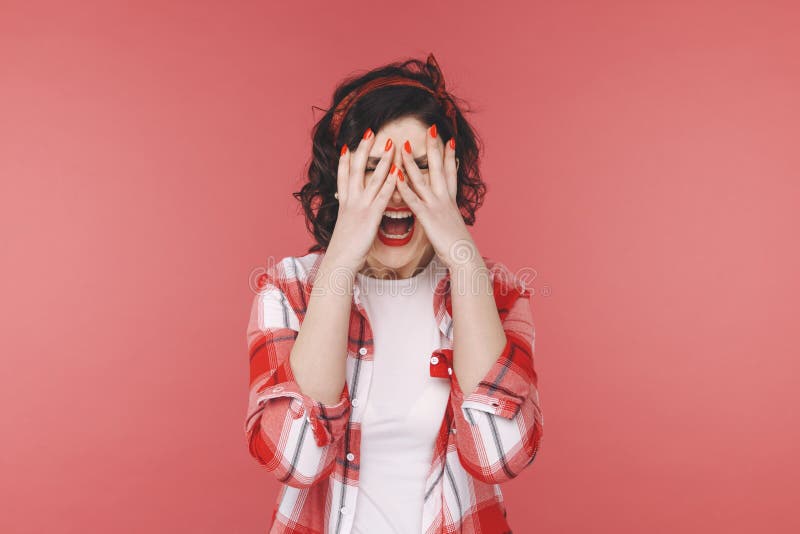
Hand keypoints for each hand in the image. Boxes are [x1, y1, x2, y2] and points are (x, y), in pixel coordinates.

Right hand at [326, 129, 398, 271]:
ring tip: (390, 143)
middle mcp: (351, 200)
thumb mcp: (345, 228)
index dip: (345, 160)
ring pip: (372, 177)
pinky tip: (397, 170)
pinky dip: (390, 181)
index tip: (347, 146)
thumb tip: (352, 214)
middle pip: (356, 168)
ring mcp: (361, 206)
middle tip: (369, 132)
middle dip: (363, 149)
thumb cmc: (344, 249)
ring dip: (382, 159)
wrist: (340, 260)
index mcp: (344, 203)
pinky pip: (382, 195)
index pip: (343, 176)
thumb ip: (350, 217)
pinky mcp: (371, 215)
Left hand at [396, 125, 477, 268]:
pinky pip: (413, 199)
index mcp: (450, 200)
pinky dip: (404, 186)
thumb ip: (446, 214)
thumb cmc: (457, 245)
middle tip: (432, 128)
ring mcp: (436, 206)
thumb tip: (445, 212)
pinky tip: (396, 176)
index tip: (448, 140)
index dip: (449, 156)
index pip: (450, 173)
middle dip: (435, 148)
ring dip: (413, 162)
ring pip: (423, 180)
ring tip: (404, 146)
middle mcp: (444, 199)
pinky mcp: (427, 217)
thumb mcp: (453, 225)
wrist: (464, 256)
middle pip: (439, 168)